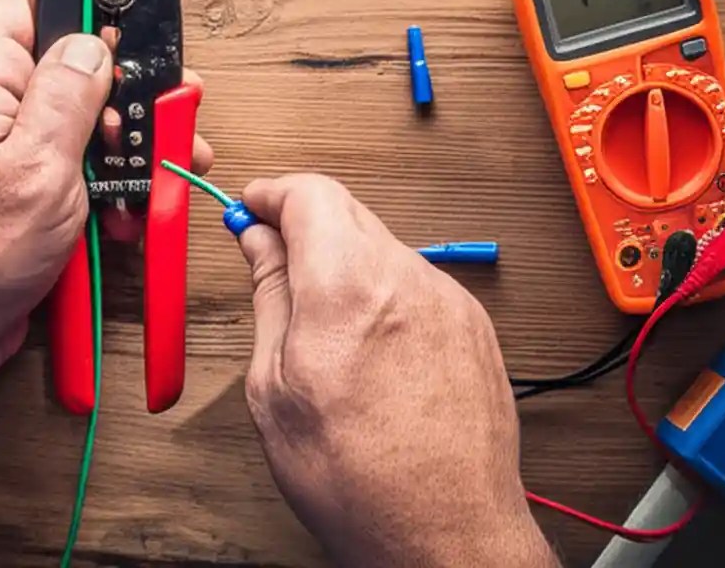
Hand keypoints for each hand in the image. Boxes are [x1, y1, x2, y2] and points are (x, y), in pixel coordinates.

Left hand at [0, 0, 209, 371]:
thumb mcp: (39, 167)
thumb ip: (67, 95)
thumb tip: (90, 44)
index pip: (26, 5)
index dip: (80, 14)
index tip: (128, 41)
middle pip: (60, 69)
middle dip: (115, 100)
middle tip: (152, 129)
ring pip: (66, 123)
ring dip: (111, 152)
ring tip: (140, 184)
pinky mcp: (2, 185)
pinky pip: (55, 166)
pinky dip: (89, 187)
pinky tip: (112, 215)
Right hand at [237, 175, 554, 566]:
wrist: (443, 532)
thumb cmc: (358, 479)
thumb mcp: (274, 386)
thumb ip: (270, 296)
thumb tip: (260, 244)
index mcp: (348, 288)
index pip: (309, 193)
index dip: (270, 195)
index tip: (250, 209)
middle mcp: (408, 281)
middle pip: (348, 211)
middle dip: (303, 224)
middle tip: (270, 257)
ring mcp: (449, 303)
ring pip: (383, 248)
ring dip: (343, 264)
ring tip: (318, 325)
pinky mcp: (473, 327)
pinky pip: (415, 285)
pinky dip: (381, 294)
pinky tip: (364, 348)